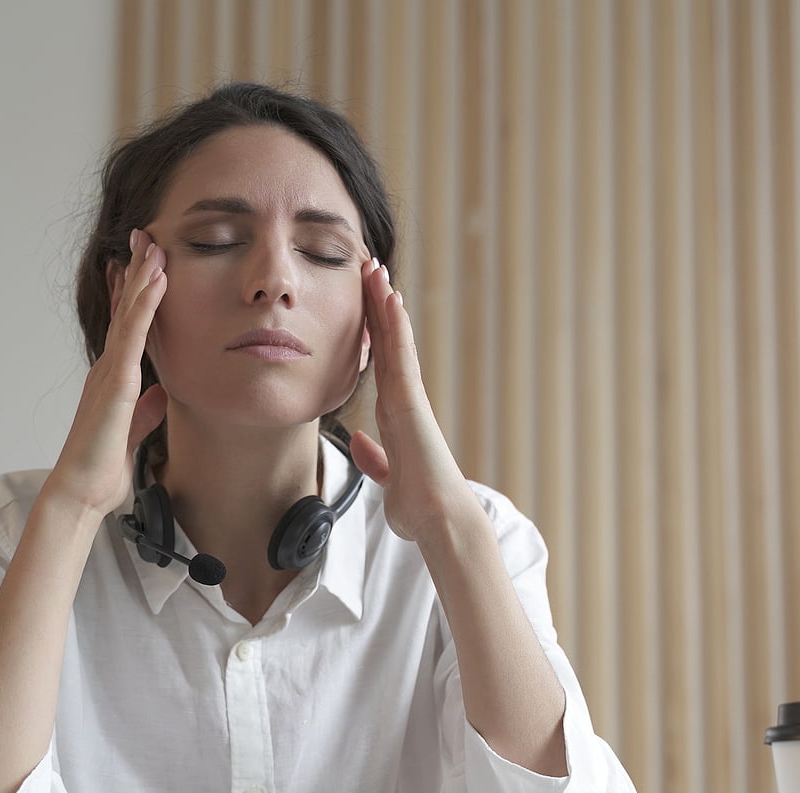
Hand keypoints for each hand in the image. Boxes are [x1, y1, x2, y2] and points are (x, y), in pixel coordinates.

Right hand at [47, 229, 169, 517]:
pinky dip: (145, 305)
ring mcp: (110, 372)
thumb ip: (145, 411)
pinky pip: (133, 335)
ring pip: (128, 314)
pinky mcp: (116, 383)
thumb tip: (159, 394)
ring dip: (142, 277)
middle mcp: (108, 369)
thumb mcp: (133, 433)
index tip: (143, 267)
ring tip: (153, 244)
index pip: (127, 329)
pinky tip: (156, 280)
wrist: (82, 492)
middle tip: (147, 238)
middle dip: (136, 273)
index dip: (134, 296)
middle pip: (125, 311)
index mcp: (113, 380)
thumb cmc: (102, 469)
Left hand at [349, 259, 476, 544]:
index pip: (379, 361)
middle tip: (368, 265)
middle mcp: (403, 399)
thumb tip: (360, 442)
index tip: (363, 298)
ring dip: (385, 303)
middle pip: (387, 341)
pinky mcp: (412, 402)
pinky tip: (390, 299)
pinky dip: (396, 328)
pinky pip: (401, 357)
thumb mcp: (386, 476)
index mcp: (396, 413)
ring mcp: (410, 398)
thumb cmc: (418, 503)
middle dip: (376, 304)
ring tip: (375, 267)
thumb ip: (375, 457)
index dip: (371, 328)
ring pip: (395, 341)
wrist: (439, 519)